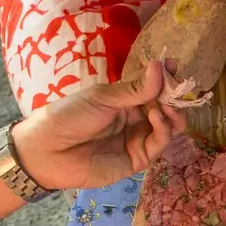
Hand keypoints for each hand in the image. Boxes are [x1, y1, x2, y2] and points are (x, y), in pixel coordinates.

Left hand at [15, 62, 184, 189]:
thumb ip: (135, 88)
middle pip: (166, 109)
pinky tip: (156, 117)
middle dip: (174, 98)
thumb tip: (161, 66)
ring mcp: (138, 140)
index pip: (153, 89)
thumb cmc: (70, 116)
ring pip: (168, 128)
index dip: (165, 79)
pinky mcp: (138, 160)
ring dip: (172, 114)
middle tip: (177, 89)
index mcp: (125, 101)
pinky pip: (158, 144)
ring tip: (165, 106)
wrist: (48, 150)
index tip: (173, 65)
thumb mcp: (103, 97)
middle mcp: (135, 120)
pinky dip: (163, 129)